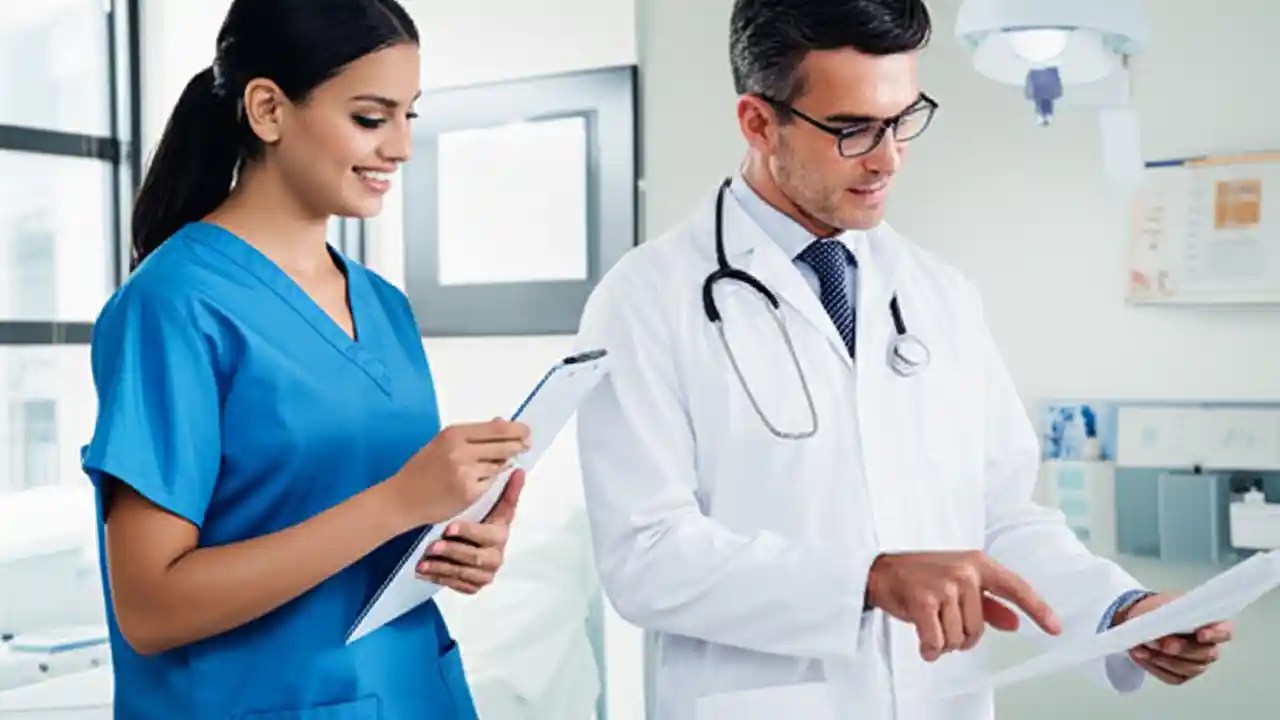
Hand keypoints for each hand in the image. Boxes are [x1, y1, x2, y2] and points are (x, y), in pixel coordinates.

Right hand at [385, 419, 529, 529]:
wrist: (402, 498)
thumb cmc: (421, 469)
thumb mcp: (442, 443)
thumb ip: (472, 435)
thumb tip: (502, 422)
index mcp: (454, 434)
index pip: (496, 429)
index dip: (517, 430)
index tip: (527, 432)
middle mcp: (461, 450)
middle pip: (504, 445)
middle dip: (519, 445)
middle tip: (526, 445)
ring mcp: (466, 472)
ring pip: (499, 464)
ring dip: (503, 462)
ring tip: (496, 462)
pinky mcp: (470, 492)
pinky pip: (490, 482)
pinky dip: (490, 479)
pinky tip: (480, 479)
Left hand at [416, 470, 524, 594]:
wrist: (463, 546)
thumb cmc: (474, 521)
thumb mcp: (483, 505)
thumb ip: (501, 491)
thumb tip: (520, 470)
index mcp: (501, 530)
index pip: (493, 530)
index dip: (471, 530)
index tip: (450, 527)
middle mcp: (497, 552)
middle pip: (478, 556)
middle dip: (454, 550)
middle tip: (434, 545)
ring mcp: (487, 572)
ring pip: (465, 572)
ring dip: (443, 566)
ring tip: (424, 560)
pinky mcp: (475, 585)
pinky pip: (457, 584)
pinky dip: (440, 577)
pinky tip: (424, 571)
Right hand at [866, 551, 1062, 661]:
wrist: (880, 571)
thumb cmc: (920, 576)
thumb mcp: (957, 584)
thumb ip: (989, 605)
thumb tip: (1015, 622)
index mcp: (978, 564)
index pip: (1016, 587)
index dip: (1038, 609)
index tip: (1055, 628)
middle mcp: (965, 572)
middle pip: (980, 629)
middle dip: (962, 636)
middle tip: (942, 622)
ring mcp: (944, 585)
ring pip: (959, 637)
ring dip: (944, 641)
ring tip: (929, 624)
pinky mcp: (924, 601)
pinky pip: (938, 641)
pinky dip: (930, 648)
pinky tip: (924, 643)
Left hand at [1114, 593, 1232, 684]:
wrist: (1139, 620)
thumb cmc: (1157, 609)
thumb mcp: (1161, 604)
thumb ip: (1169, 614)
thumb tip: (1166, 627)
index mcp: (1210, 624)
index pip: (1224, 632)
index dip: (1215, 634)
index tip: (1200, 634)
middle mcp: (1208, 647)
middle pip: (1206, 654)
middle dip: (1183, 649)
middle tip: (1163, 643)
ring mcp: (1196, 663)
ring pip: (1188, 668)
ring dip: (1164, 659)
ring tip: (1142, 648)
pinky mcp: (1181, 675)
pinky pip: (1172, 677)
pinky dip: (1154, 667)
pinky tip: (1140, 656)